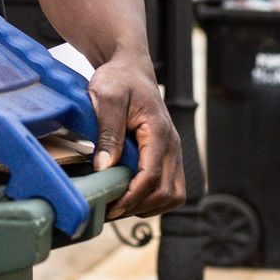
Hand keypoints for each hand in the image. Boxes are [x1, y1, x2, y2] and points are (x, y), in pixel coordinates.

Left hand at [88, 55, 186, 219]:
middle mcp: (173, 145)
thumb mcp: (106, 98)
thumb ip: (107, 131)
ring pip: (174, 195)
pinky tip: (131, 196)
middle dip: (138, 206)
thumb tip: (105, 167)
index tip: (109, 206)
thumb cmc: (118, 80)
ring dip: (149, 206)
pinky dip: (154, 199)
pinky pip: (172, 188)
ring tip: (120, 206)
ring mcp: (174, 151)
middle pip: (166, 192)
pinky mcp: (169, 155)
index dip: (131, 196)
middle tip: (110, 210)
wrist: (131, 68)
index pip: (152, 176)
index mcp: (158, 131)